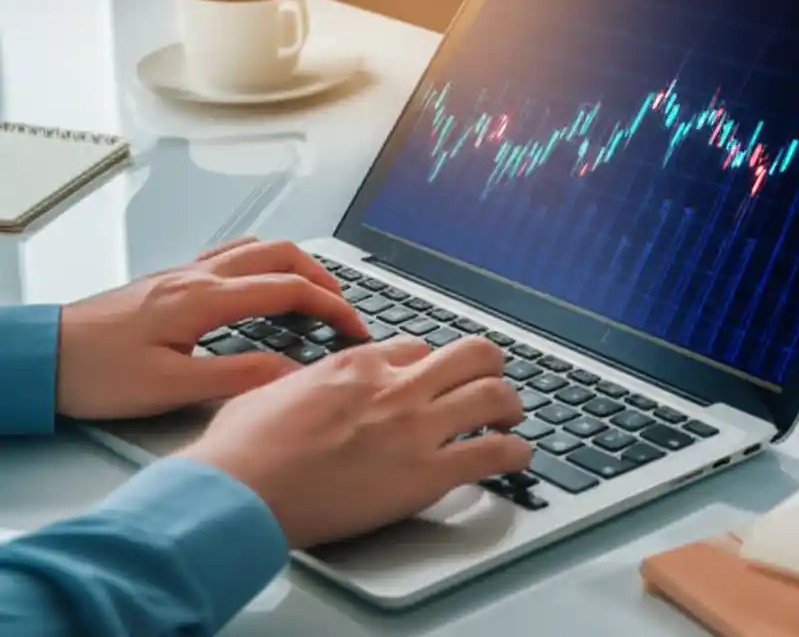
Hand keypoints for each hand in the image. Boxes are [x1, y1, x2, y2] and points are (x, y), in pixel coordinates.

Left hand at [57, 238, 368, 419]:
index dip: (333, 307)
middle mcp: (196, 276)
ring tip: (316, 295)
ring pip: (257, 249)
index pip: (289, 290)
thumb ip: (239, 375)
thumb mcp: (171, 388)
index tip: (356, 329)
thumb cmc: (94, 374)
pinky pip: (230, 256)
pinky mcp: (169, 281)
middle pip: (281, 255)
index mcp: (203, 299)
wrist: (38, 358)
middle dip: (324, 278)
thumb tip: (294, 371)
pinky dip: (263, 265)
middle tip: (345, 309)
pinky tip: (262, 288)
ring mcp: (182, 273)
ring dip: (295, 266)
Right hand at [178, 335, 530, 547]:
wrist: (239, 493)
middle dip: (489, 367)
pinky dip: (515, 453)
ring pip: (495, 395)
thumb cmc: (242, 450)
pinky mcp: (426, 474)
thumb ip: (307, 380)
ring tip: (511, 419)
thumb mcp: (271, 389)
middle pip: (473, 354)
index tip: (436, 381)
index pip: (420, 347)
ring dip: (511, 406)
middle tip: (491, 384)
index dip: (433, 366)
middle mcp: (395, 387)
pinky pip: (493, 453)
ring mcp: (414, 428)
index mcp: (357, 363)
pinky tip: (516, 458)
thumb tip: (309, 384)